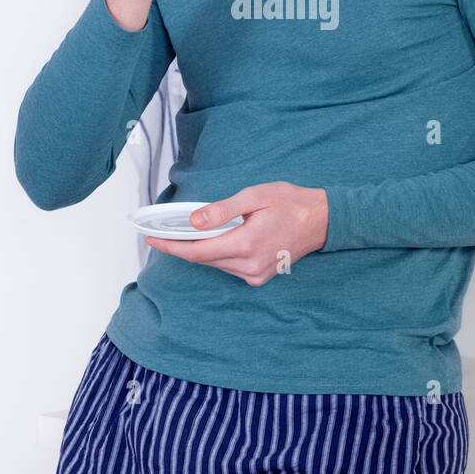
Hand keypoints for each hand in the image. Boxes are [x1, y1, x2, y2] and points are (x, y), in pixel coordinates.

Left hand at [144, 182, 328, 285]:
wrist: (322, 220)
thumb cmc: (291, 203)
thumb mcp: (254, 197)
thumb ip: (222, 211)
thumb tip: (194, 221)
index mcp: (246, 245)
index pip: (198, 251)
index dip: (172, 247)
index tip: (152, 240)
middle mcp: (249, 265)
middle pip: (204, 259)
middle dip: (182, 247)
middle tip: (164, 234)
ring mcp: (255, 274)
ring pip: (215, 264)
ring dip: (200, 251)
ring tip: (188, 234)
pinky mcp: (259, 276)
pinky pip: (228, 267)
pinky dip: (217, 255)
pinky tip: (216, 241)